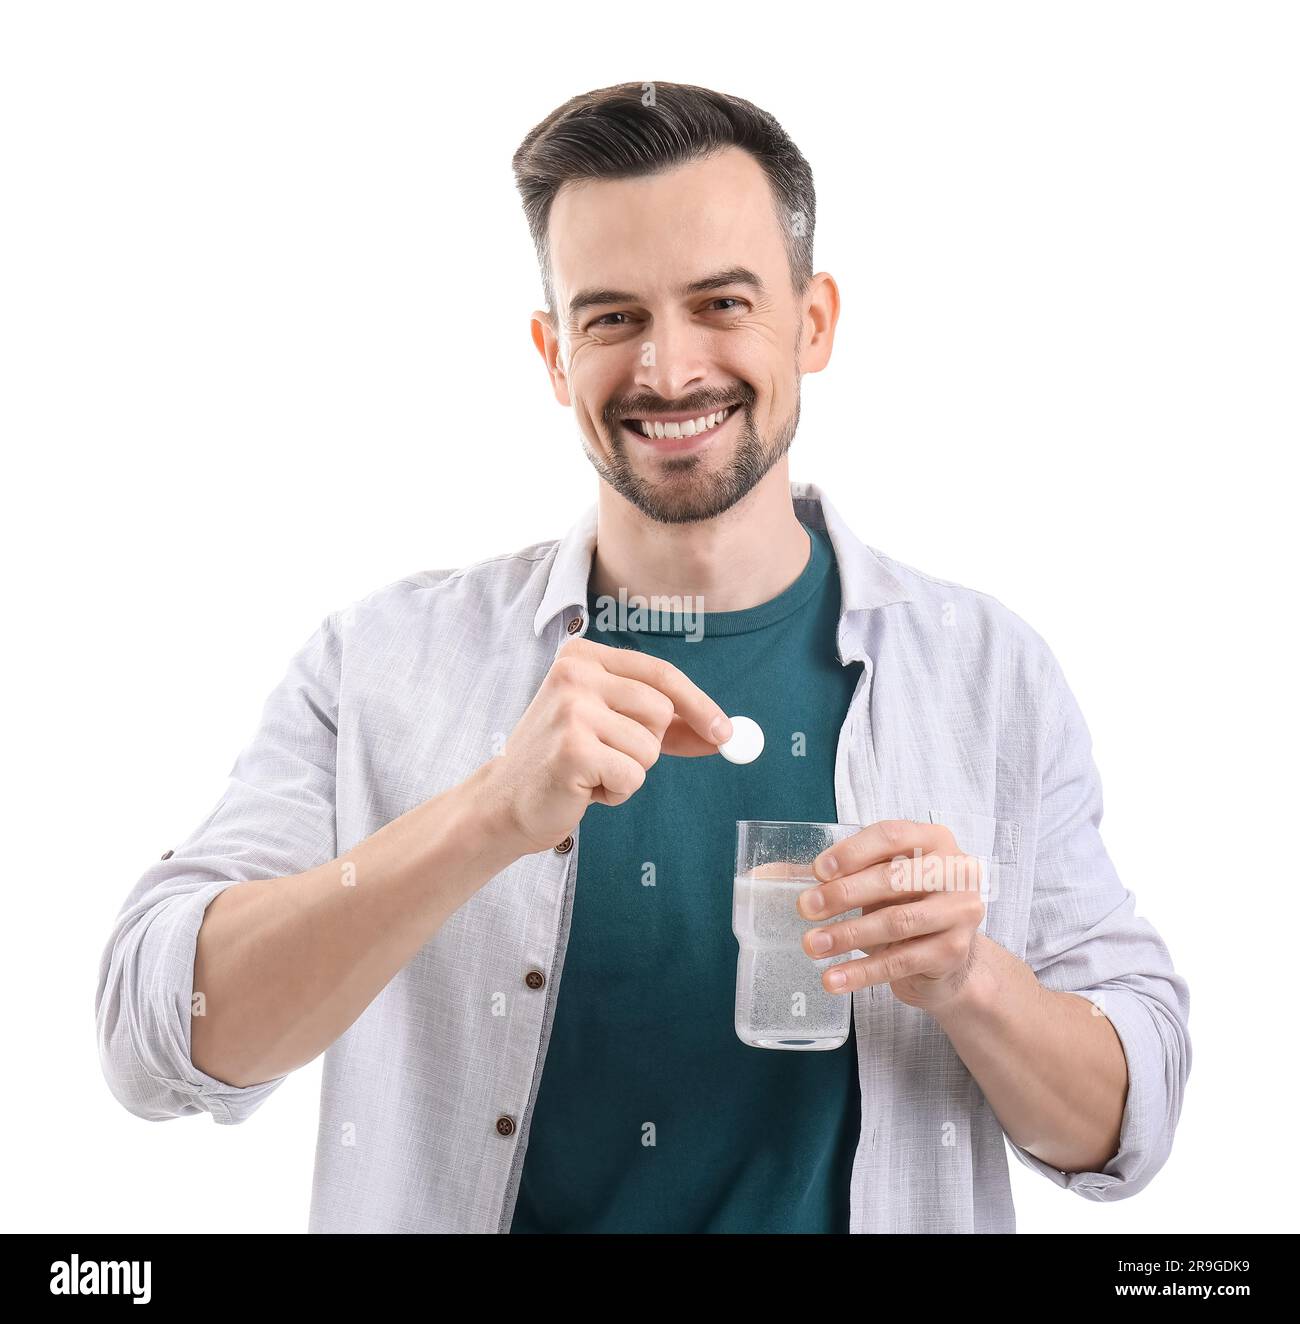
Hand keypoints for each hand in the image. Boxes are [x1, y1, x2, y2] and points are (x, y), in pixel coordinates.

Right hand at [482, 637, 731, 853]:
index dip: (698, 704)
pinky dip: (616, 793)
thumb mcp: (610, 727)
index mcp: (583, 656)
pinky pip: (633, 776)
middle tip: (610, 757)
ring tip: (592, 772)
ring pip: (650, 748)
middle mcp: (575, 674)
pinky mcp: (573, 748)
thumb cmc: (563, 762)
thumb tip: (722, 733)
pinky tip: (584, 788)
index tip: (724, 732)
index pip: (661, 673)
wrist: (505, 802)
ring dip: (630, 772)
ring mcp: (572, 709)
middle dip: (649, 746)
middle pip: (661, 711)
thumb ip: (662, 723)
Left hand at [796, 820, 985, 1012]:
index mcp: (934, 840)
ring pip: (897, 922)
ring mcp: (960, 912)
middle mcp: (956, 871)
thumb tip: (765, 875)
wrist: (946, 960)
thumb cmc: (905, 907)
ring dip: (848, 934)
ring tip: (812, 945)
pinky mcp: (954, 952)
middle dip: (844, 893)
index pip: (891, 836)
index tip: (816, 871)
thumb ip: (831, 875)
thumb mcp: (875, 883)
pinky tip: (833, 978)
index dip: (851, 853)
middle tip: (805, 908)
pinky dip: (863, 972)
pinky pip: (901, 961)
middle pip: (893, 878)